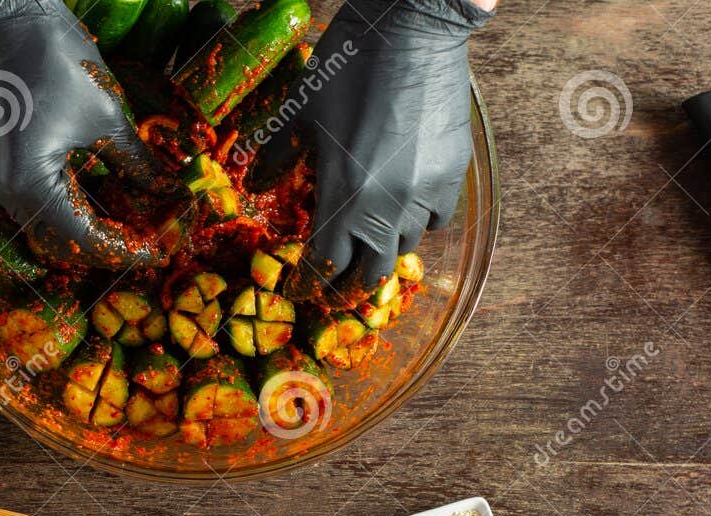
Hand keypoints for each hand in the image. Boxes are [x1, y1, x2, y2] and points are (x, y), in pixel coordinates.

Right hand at [0, 0, 173, 268]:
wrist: (4, 10)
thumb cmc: (53, 55)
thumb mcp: (106, 114)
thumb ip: (136, 162)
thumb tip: (167, 190)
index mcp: (30, 182)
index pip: (83, 238)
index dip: (125, 248)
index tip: (158, 250)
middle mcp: (4, 188)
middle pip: (58, 238)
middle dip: (104, 242)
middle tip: (145, 237)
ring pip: (43, 219)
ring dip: (84, 224)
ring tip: (125, 218)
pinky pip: (30, 195)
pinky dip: (64, 201)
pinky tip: (95, 191)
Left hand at [253, 0, 492, 296]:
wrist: (410, 28)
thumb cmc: (347, 65)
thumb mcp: (300, 111)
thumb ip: (280, 155)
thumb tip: (259, 183)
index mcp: (343, 195)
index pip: (326, 262)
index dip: (313, 282)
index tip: (304, 292)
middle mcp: (386, 206)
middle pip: (371, 269)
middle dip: (351, 283)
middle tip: (338, 286)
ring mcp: (424, 191)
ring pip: (405, 245)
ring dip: (384, 249)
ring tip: (371, 244)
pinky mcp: (452, 172)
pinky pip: (437, 217)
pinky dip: (420, 221)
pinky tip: (407, 208)